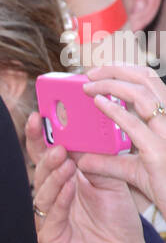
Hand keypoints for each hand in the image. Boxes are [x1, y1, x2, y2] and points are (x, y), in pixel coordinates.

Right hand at [26, 111, 148, 242]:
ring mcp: (47, 219)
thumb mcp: (110, 181)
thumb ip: (95, 159)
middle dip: (47, 157)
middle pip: (40, 172)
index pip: (44, 155)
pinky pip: (50, 216)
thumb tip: (82, 131)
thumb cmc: (118, 219)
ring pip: (42, 193)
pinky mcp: (49, 239)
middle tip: (59, 145)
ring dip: (53, 177)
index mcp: (62, 181)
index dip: (37, 136)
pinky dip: (59, 200)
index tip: (36, 116)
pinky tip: (69, 187)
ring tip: (66, 163)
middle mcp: (50, 198)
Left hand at [74, 63, 165, 214]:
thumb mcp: (135, 172)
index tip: (102, 71)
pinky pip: (135, 124)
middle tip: (89, 74)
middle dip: (116, 70)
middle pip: (146, 79)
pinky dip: (114, 111)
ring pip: (141, 94)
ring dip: (111, 85)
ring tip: (88, 88)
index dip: (126, 70)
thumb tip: (83, 160)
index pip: (151, 81)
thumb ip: (110, 163)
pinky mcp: (158, 151)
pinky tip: (98, 104)